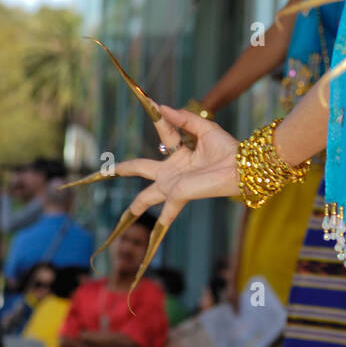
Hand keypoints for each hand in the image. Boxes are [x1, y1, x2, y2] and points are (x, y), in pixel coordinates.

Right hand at [102, 106, 242, 285]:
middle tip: (104, 170)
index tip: (147, 101)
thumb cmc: (228, 149)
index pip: (163, 133)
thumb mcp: (205, 129)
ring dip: (135, 207)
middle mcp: (174, 169)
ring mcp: (174, 184)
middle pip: (141, 168)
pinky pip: (166, 214)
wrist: (241, 167)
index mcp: (180, 151)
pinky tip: (150, 245)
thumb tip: (162, 107)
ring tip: (124, 215)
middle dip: (122, 169)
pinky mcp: (178, 194)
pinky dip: (159, 227)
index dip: (157, 118)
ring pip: (147, 197)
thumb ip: (183, 118)